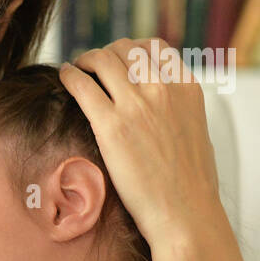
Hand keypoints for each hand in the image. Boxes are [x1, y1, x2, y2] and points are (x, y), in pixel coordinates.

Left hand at [59, 38, 223, 247]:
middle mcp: (163, 89)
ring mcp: (136, 105)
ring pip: (102, 59)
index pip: (156, 48)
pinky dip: (69, 75)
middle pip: (125, 49)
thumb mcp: (195, 130)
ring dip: (85, 60)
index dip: (132, 49)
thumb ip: (178, 108)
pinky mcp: (110, 124)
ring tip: (76, 68)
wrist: (184, 211)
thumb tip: (162, 103)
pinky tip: (64, 77)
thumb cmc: (189, 183)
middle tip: (92, 65)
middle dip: (106, 53)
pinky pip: (81, 85)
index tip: (118, 59)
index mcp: (186, 89)